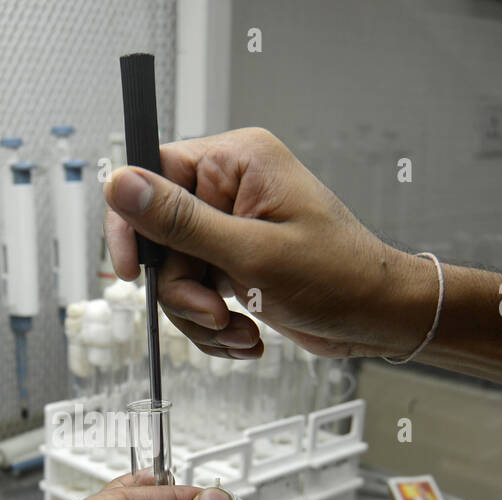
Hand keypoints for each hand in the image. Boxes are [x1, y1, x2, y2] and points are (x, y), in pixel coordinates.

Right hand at [103, 127, 433, 359]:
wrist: (380, 318)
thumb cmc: (340, 278)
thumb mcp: (251, 254)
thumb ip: (180, 222)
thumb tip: (121, 183)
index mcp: (237, 162)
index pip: (152, 173)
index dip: (132, 225)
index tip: (130, 271)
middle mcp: (231, 188)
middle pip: (160, 239)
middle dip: (182, 290)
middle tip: (213, 313)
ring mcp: (232, 227)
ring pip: (175, 275)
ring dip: (200, 316)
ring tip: (238, 332)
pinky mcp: (234, 261)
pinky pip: (196, 294)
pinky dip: (214, 326)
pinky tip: (246, 336)